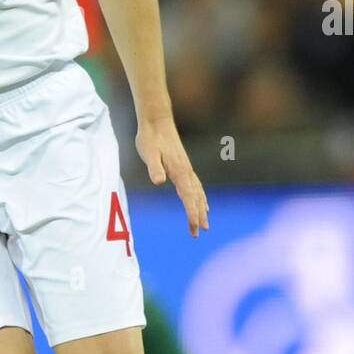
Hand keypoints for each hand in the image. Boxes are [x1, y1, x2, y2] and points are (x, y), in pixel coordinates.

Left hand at [136, 115, 208, 236]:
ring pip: (198, 192)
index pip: (188, 197)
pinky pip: (196, 185)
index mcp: (179, 171)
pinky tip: (202, 201)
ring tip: (205, 222)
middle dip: (198, 215)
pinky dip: (200, 196)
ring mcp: (187, 168)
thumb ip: (154, 167)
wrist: (157, 121)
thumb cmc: (150, 138)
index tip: (195, 227)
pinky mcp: (184, 165)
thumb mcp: (148, 153)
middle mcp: (186, 171)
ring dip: (201, 208)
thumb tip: (159, 181)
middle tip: (200, 232)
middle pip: (195, 197)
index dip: (192, 213)